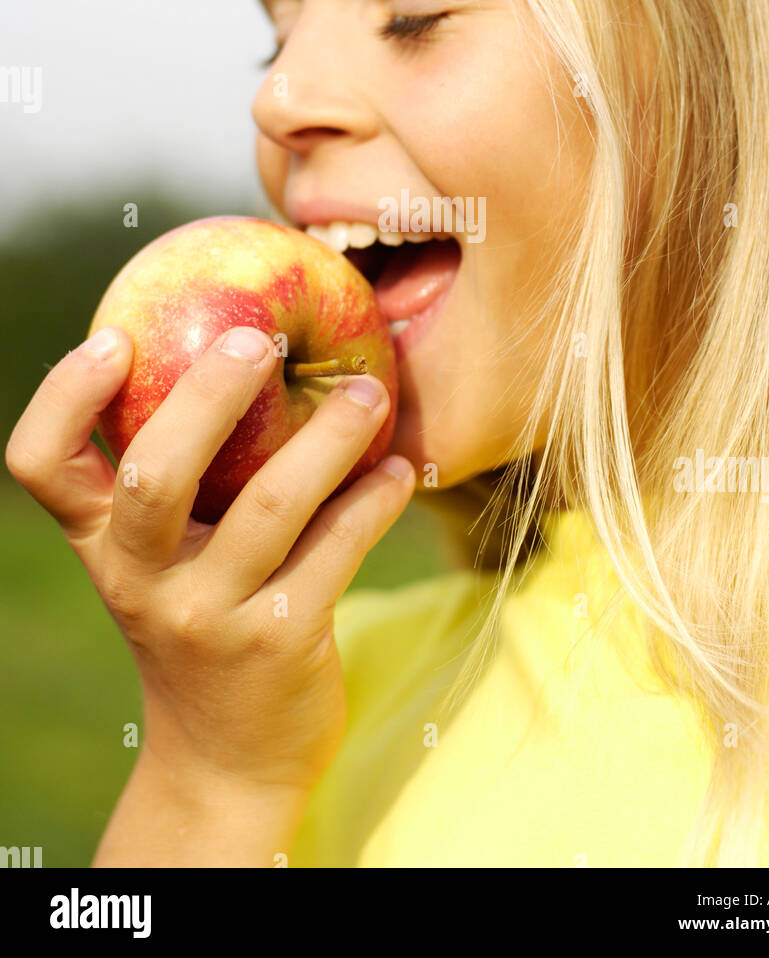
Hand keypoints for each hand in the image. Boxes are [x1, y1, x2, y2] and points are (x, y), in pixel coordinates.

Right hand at [5, 324, 413, 796]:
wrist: (226, 762)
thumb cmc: (199, 626)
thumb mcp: (160, 563)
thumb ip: (172, 482)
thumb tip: (231, 352)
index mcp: (102, 545)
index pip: (41, 464)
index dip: (63, 396)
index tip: (114, 336)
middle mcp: (140, 580)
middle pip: (155, 471)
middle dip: (206, 395)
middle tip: (259, 338)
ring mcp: (208, 616)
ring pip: (271, 504)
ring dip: (329, 436)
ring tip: (370, 392)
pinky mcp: (280, 641)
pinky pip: (336, 548)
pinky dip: (373, 499)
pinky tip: (398, 470)